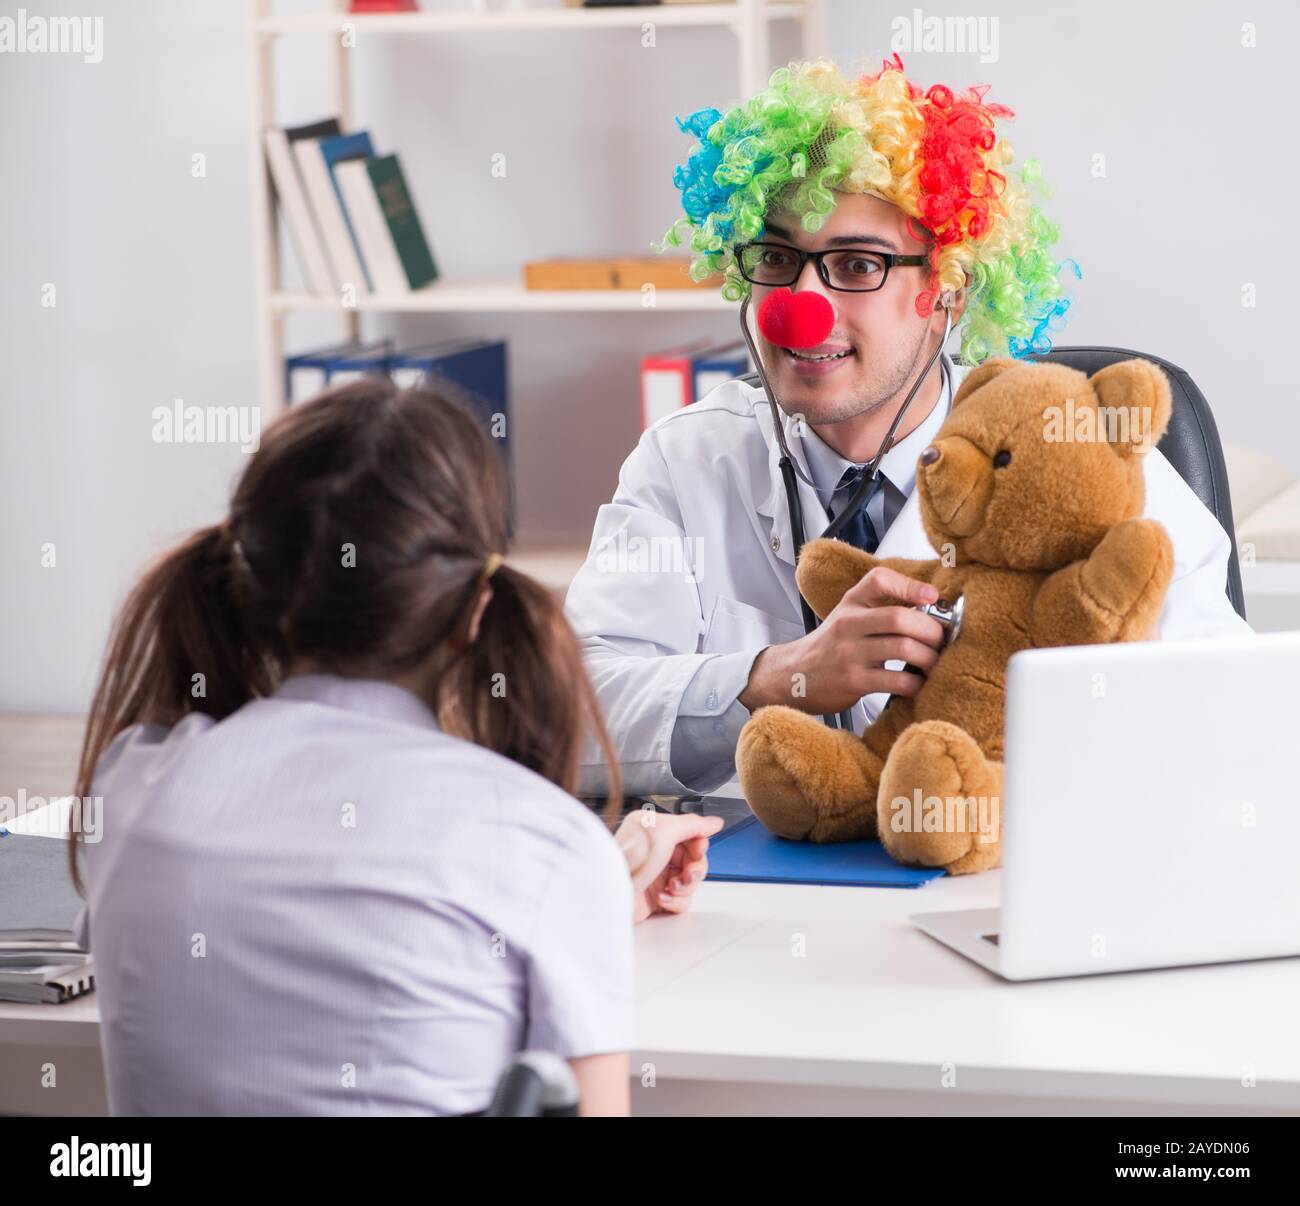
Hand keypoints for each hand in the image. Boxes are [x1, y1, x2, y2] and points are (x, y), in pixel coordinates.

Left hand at [615, 811, 724, 923]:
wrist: (609, 893)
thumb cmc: (630, 858)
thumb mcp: (664, 831)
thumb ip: (693, 824)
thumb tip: (714, 822)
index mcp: (655, 829)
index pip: (691, 835)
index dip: (699, 844)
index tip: (698, 849)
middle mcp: (656, 851)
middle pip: (695, 860)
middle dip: (695, 869)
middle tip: (687, 873)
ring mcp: (657, 875)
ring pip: (691, 882)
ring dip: (686, 886)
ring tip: (671, 886)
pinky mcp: (656, 898)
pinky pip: (681, 901)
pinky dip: (675, 901)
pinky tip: (661, 898)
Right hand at [739, 566, 945, 714]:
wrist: (793, 675)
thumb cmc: (830, 646)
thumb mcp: (848, 616)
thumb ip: (880, 609)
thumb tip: (932, 611)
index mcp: (851, 603)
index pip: (879, 580)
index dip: (910, 586)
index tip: (932, 598)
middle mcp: (849, 624)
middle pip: (899, 618)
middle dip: (932, 630)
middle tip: (942, 641)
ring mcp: (850, 653)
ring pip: (903, 648)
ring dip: (929, 658)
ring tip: (934, 663)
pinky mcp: (853, 681)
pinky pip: (896, 681)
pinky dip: (916, 683)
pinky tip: (918, 684)